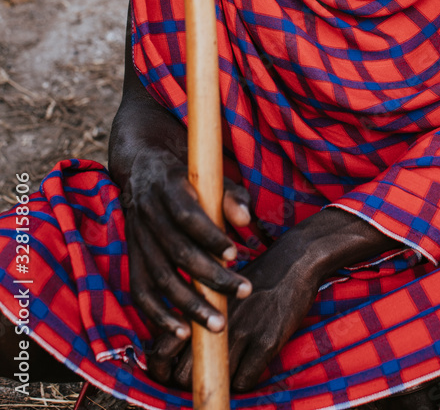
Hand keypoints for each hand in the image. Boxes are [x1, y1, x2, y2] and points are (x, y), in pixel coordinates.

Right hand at [121, 146, 252, 347]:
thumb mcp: (210, 176)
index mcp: (168, 187)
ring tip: (217, 324)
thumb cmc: (187, 177)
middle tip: (243, 292)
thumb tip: (245, 220)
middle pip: (178, 252)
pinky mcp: (132, 257)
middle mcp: (149, 214)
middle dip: (211, 277)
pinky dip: (158, 315)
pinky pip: (140, 292)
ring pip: (160, 277)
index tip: (235, 255)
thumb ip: (230, 195)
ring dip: (189, 304)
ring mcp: (137, 238)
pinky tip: (183, 332)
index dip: (210, 237)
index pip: (187, 216)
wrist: (142, 169)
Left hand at [147, 233, 320, 390]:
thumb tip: (179, 339)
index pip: (161, 349)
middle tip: (201, 378)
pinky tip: (250, 368)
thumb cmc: (256, 274)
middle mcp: (216, 320)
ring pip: (216, 380)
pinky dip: (245, 381)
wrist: (294, 260)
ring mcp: (241, 332)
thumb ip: (198, 310)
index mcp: (199, 305)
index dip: (159, 371)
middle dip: (189, 384)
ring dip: (220, 383)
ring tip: (227, 373)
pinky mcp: (266, 342)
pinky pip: (246, 380)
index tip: (166, 376)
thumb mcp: (219, 285)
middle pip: (184, 375)